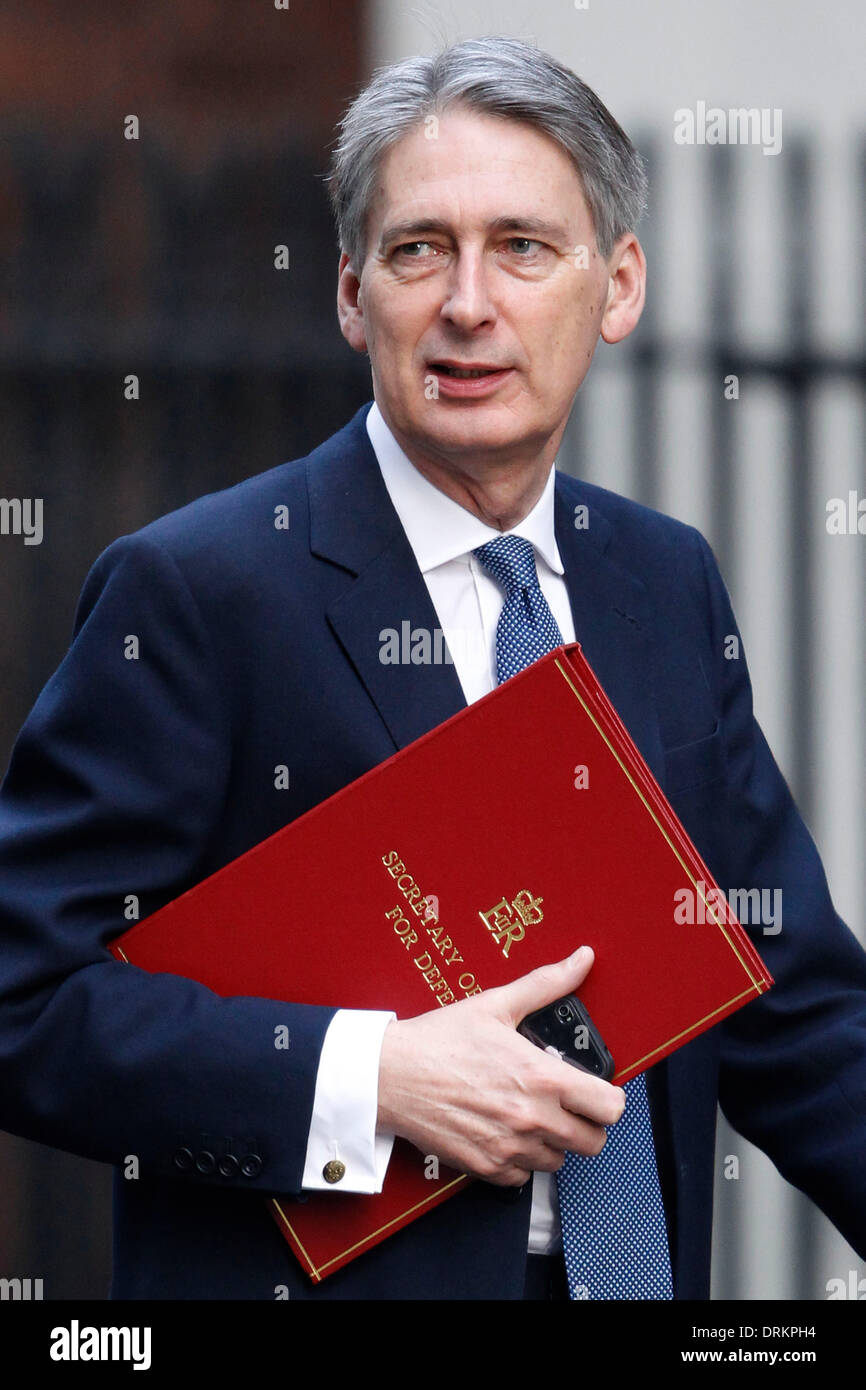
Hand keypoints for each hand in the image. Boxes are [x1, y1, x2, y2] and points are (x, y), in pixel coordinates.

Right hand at [376, 945, 625, 1185]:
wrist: (390, 1074)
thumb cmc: (440, 1039)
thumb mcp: (497, 1004)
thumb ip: (546, 984)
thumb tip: (581, 960)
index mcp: (542, 1078)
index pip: (610, 1108)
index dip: (608, 1099)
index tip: (595, 1092)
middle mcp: (532, 1117)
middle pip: (593, 1142)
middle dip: (584, 1124)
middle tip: (565, 1106)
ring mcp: (509, 1147)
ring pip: (558, 1161)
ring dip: (552, 1143)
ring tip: (529, 1115)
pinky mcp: (486, 1167)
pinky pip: (522, 1177)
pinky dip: (519, 1160)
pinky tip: (504, 1132)